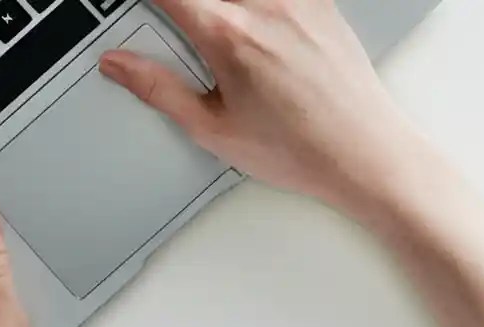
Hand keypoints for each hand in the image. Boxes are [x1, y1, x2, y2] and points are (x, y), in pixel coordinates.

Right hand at [99, 0, 420, 210]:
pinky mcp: (322, 4)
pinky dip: (259, 6)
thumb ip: (158, 90)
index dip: (144, 1)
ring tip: (219, 34)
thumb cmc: (301, 150)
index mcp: (227, 33)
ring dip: (224, 5)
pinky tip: (258, 24)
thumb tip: (118, 65)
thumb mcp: (214, 130)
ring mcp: (297, 0)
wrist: (365, 155)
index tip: (140, 10)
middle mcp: (264, 5)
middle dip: (187, 6)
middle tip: (181, 26)